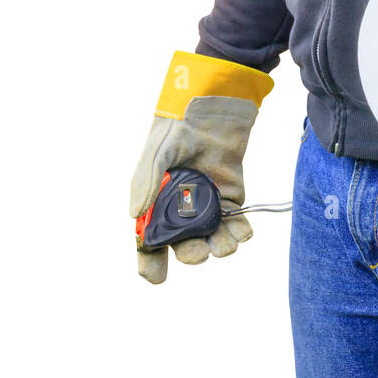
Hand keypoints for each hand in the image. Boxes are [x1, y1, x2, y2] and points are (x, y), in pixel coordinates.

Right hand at [130, 51, 272, 282]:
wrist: (217, 101)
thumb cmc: (179, 122)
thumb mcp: (158, 149)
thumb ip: (146, 180)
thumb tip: (134, 217)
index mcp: (154, 197)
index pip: (148, 236)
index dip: (149, 259)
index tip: (155, 277)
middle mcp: (179, 204)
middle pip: (182, 243)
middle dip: (191, 254)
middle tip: (197, 253)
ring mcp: (207, 200)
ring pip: (211, 237)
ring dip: (219, 247)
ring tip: (225, 245)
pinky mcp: (232, 193)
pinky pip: (236, 221)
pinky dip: (240, 231)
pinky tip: (243, 232)